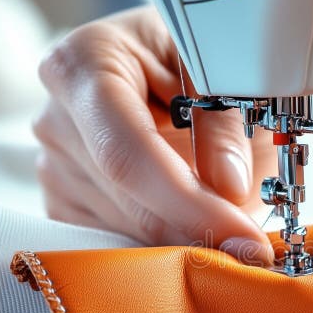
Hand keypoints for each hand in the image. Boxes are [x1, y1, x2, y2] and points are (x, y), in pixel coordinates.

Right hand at [33, 6, 274, 263]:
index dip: (190, 203)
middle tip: (255, 250)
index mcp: (85, 64)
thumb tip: (228, 186)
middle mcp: (58, 118)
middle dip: (199, 231)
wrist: (170, 68)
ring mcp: (56, 165)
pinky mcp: (66, 201)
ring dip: (188, 238)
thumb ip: (225, 125)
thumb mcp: (223, 73)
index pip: (130, 153)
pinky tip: (198, 224)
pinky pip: (118, 240)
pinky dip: (166, 243)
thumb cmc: (196, 62)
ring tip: (232, 221)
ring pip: (129, 230)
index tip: (241, 236)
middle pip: (130, 201)